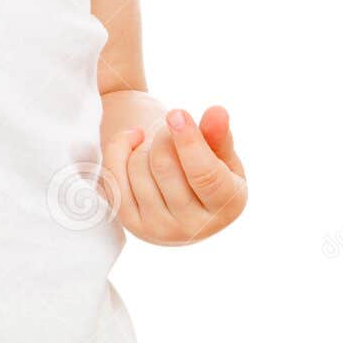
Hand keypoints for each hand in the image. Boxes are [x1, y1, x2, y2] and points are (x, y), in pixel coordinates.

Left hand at [101, 106, 246, 245]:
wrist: (173, 187)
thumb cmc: (200, 163)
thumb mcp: (217, 149)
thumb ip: (217, 132)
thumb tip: (218, 113)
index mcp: (227, 205)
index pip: (206, 175)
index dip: (189, 142)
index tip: (177, 113)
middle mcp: (194, 226)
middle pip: (165, 166)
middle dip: (163, 137)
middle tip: (169, 130)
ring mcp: (159, 229)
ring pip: (139, 169)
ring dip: (144, 145)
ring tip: (157, 146)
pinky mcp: (130, 223)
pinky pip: (115, 178)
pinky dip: (118, 149)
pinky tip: (132, 141)